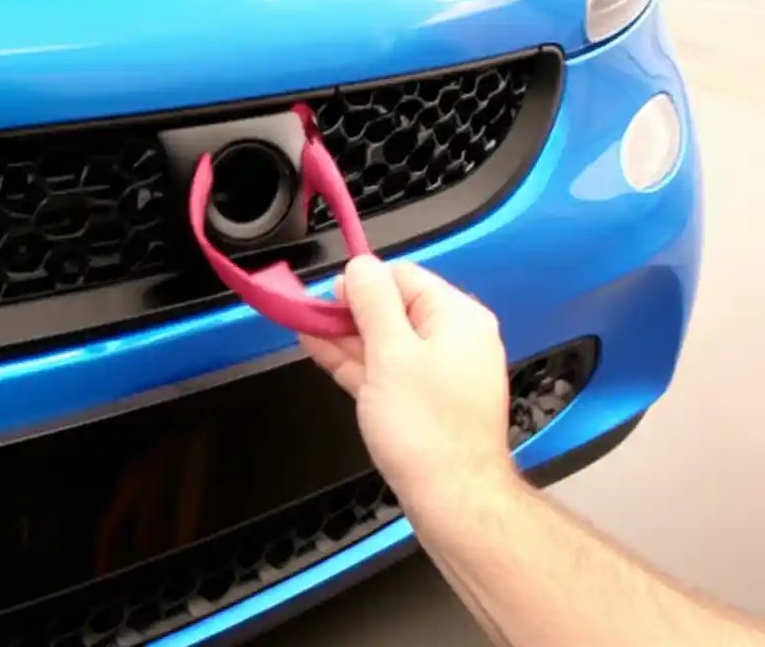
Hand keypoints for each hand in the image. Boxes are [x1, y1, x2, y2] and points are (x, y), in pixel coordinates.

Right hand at [300, 256, 517, 519]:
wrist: (453, 499)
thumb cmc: (427, 430)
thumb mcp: (391, 353)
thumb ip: (373, 303)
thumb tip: (361, 266)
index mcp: (458, 318)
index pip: (403, 277)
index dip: (361, 283)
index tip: (328, 297)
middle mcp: (455, 340)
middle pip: (394, 308)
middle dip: (350, 311)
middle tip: (311, 314)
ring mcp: (440, 373)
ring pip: (386, 341)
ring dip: (347, 336)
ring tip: (306, 327)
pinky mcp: (425, 403)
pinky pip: (387, 370)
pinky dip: (357, 362)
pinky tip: (323, 351)